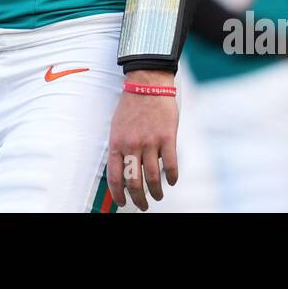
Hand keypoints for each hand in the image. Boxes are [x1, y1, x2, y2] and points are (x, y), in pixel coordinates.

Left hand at [107, 71, 178, 210]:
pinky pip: (170, 165)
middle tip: (143, 205)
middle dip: (138, 199)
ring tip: (158, 196)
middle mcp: (132, 145)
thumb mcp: (116, 126)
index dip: (118, 194)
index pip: (115, 177)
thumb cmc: (131, 105)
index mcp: (117, 143)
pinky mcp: (167, 138)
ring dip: (156, 192)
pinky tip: (172, 181)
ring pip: (152, 178)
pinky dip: (172, 177)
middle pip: (134, 182)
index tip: (123, 202)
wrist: (147, 83)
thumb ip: (120, 147)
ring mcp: (150, 142)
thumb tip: (123, 171)